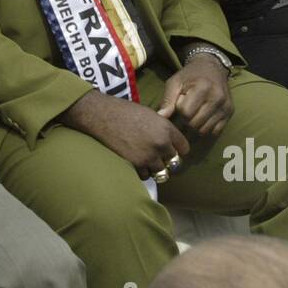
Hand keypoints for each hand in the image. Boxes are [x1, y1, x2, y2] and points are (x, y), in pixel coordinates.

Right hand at [62, 91, 189, 179]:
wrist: (103, 116)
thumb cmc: (124, 111)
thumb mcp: (150, 114)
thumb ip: (162, 128)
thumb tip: (168, 138)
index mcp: (167, 128)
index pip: (184, 148)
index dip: (178, 149)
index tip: (171, 150)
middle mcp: (162, 143)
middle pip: (174, 162)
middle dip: (167, 160)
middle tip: (158, 157)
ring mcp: (149, 156)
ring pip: (161, 172)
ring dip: (155, 168)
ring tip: (147, 162)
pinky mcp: (136, 164)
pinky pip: (146, 176)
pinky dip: (142, 172)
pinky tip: (136, 163)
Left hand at [159, 54, 232, 137]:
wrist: (212, 67)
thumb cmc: (190, 75)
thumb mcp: (175, 82)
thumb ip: (167, 100)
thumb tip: (160, 117)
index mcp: (203, 87)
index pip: (186, 112)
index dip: (178, 111)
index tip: (179, 103)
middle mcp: (217, 98)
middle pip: (195, 124)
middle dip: (185, 122)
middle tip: (183, 114)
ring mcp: (225, 106)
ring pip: (204, 130)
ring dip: (194, 128)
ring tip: (190, 117)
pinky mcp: (230, 113)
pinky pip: (215, 132)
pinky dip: (205, 130)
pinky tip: (200, 121)